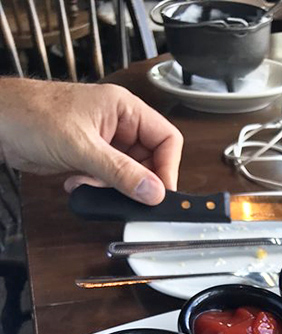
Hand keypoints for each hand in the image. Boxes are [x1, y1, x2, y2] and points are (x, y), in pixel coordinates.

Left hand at [0, 79, 182, 204]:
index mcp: (124, 108)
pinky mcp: (91, 157)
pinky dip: (97, 188)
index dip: (168, 168)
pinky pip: (109, 180)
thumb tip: (153, 191)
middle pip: (150, 160)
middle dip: (135, 181)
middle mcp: (119, 124)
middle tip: (122, 193)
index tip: (159, 193)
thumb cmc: (31, 114)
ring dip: (112, 186)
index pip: (167, 139)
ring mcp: (105, 141)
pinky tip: (77, 181)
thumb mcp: (81, 147)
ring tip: (89, 183)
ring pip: (129, 174)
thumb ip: (120, 172)